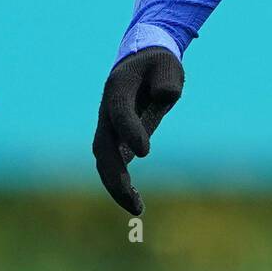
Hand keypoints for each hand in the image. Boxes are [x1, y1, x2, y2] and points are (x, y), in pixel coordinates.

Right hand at [92, 47, 183, 214]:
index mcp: (119, 88)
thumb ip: (166, 79)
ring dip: (115, 185)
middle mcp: (107, 111)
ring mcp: (108, 126)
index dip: (129, 131)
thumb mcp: (168, 64)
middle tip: (134, 199)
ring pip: (104, 160)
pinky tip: (136, 201)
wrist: (142, 62)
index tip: (146, 153)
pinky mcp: (115, 139)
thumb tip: (164, 96)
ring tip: (138, 208)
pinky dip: (120, 182)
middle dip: (115, 174)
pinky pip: (112, 163)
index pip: (119, 112)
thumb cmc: (158, 64)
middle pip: (103, 147)